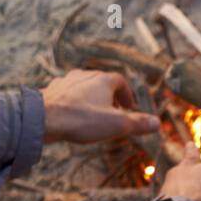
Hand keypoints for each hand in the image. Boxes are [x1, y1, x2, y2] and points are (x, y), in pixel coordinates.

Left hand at [41, 70, 160, 143]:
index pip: (120, 81)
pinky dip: (73, 103)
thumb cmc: (81, 120)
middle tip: (112, 113)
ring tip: (92, 115)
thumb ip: (138, 124)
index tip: (128, 109)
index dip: (127, 95)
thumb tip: (157, 123)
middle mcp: (84, 75)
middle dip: (109, 97)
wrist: (42, 119)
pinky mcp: (52, 90)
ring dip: (91, 99)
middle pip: (102, 83)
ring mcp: (66, 81)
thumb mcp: (116, 125)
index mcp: (103, 80)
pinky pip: (67, 94)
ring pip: (83, 88)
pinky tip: (71, 116)